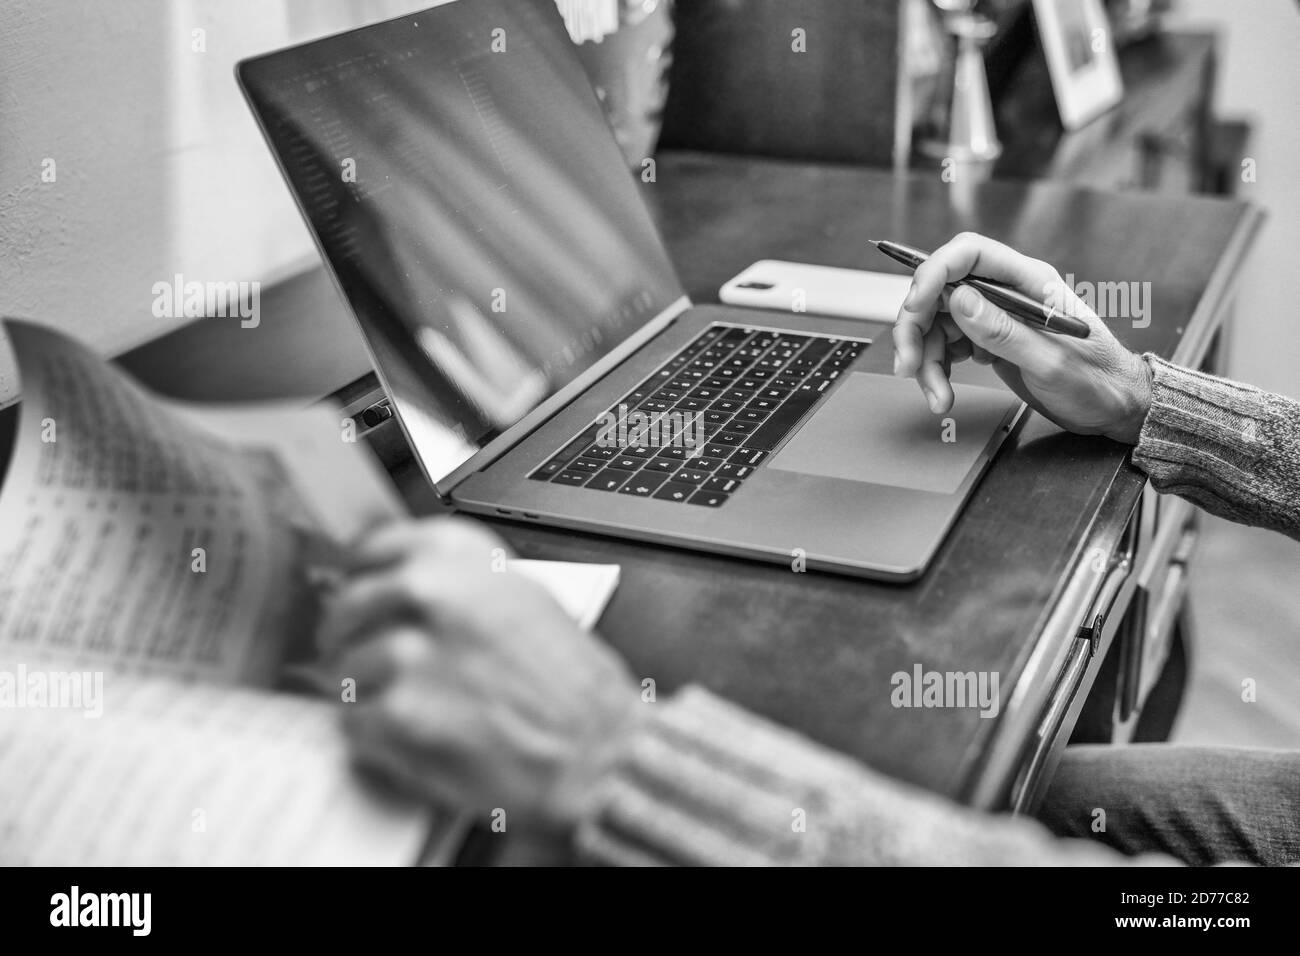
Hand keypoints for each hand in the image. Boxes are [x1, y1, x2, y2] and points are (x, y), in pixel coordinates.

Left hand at [317, 517, 641, 835]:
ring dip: (368, 693)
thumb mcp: (521, 596)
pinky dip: (376, 738)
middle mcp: (431, 591)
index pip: (372, 548)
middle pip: (346, 608)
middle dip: (353, 639)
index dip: (363, 578)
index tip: (362, 595)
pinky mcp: (399, 712)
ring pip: (344, 669)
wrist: (600, 748)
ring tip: (415, 708)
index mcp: (459, 555)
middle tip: (372, 662)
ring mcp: (410, 652)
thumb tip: (398, 584)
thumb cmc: (570, 683)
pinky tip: (414, 738)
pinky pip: (354, 723)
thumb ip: (456, 582)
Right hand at [891, 232, 1152, 443]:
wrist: (1113, 408)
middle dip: (916, 327)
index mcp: (1029, 282)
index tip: (915, 306)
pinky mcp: (987, 340)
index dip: (934, 272)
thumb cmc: (1098, 381)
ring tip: (936, 396)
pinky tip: (943, 393)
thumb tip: (960, 297)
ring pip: (936, 325)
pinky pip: (946, 347)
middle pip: (941, 291)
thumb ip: (1003, 330)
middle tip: (908, 364)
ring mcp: (995, 316)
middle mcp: (1006, 292)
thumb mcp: (1050, 362)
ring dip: (925, 360)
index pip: (969, 254)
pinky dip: (936, 371)